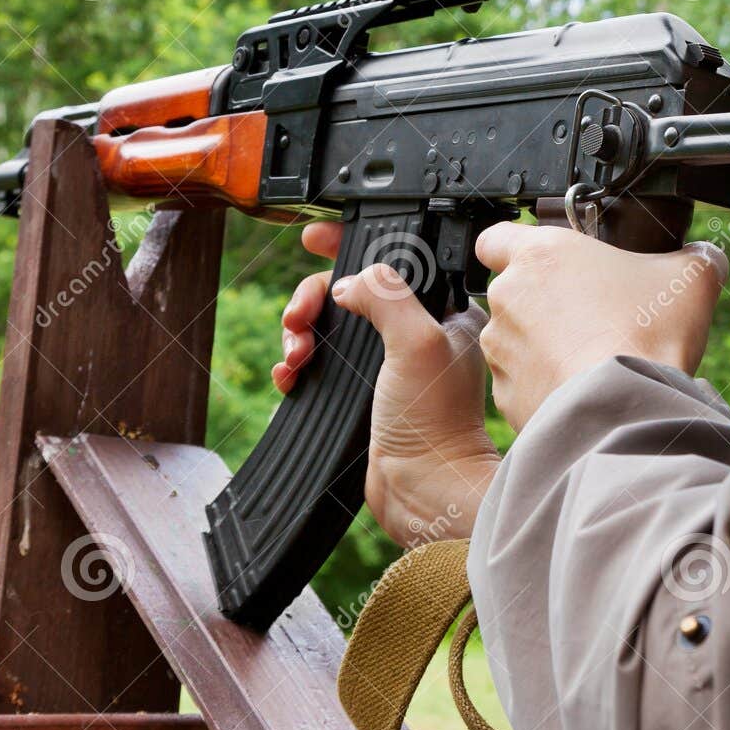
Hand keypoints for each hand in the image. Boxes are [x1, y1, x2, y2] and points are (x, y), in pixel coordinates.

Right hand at [274, 223, 498, 546]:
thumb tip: (347, 282)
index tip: (313, 239)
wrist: (423, 490)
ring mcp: (385, 364)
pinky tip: (289, 377)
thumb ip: (386, 295)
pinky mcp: (362, 394)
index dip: (349, 245)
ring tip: (294, 355)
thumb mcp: (418, 342)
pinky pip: (319, 366)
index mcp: (440, 311)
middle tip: (297, 319)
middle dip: (313, 299)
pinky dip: (298, 367)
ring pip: (329, 328)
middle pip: (348, 292)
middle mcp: (414, 333)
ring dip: (301, 334)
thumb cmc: (435, 423)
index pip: (391, 260)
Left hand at [473, 224, 727, 431]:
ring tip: (589, 357)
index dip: (515, 247)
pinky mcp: (506, 394)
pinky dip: (543, 384)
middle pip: (513, 290)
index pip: (496, 237)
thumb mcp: (691, 278)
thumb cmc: (647, 335)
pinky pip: (520, 383)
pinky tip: (581, 390)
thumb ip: (695, 258)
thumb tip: (706, 260)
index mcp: (541, 255)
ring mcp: (502, 348)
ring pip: (514, 338)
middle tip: (590, 314)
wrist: (626, 408)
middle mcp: (509, 296)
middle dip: (543, 301)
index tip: (544, 262)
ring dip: (541, 344)